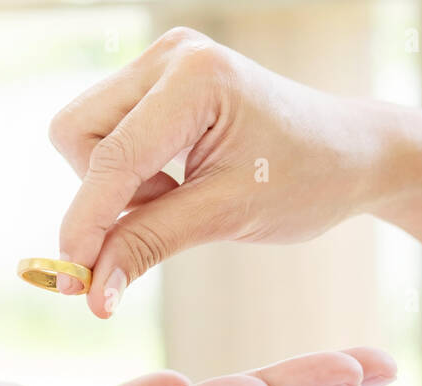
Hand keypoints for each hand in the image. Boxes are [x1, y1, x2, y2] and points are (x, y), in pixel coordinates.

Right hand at [49, 27, 390, 316]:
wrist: (351, 153)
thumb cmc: (307, 181)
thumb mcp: (228, 217)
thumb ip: (150, 245)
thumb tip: (90, 293)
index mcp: (196, 78)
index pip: (112, 157)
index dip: (85, 223)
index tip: (70, 283)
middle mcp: (170, 55)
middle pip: (78, 133)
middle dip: (102, 192)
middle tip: (164, 217)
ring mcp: (161, 62)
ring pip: (85, 135)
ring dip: (118, 184)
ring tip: (181, 197)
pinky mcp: (159, 80)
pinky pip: (108, 133)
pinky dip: (131, 173)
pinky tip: (179, 182)